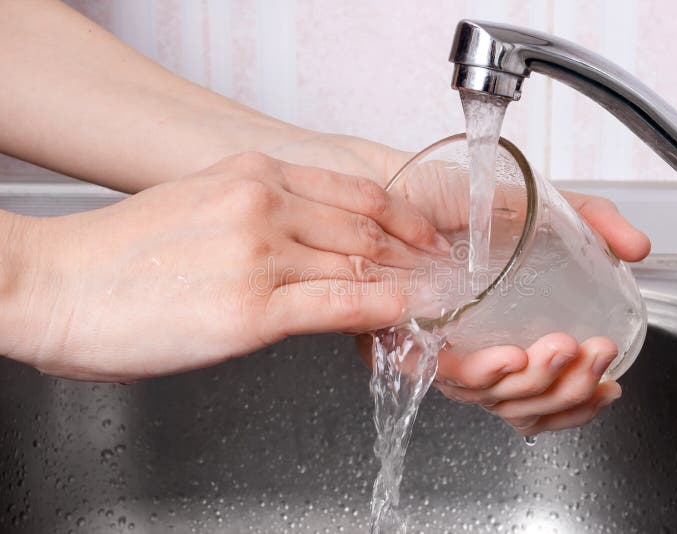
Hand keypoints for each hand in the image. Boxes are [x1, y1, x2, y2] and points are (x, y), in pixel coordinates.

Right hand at [0, 152, 449, 381]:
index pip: (355, 192)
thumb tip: (308, 242)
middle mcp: (262, 203)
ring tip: (430, 297)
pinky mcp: (252, 309)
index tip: (423, 236)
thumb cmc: (117, 254)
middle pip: (367, 227)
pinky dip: (380, 309)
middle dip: (412, 252)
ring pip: (360, 265)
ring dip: (403, 282)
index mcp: (251, 174)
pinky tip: (401, 315)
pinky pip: (340, 305)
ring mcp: (260, 254)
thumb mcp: (200, 207)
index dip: (402, 217)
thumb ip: (258, 215)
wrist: (53, 282)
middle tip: (440, 270)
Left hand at [351, 142, 650, 435]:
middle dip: (565, 388)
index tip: (610, 387)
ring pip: (485, 397)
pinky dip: (477, 372)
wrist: (395, 178)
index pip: (539, 397)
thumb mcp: (533, 208)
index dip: (578, 404)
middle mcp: (467, 353)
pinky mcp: (398, 338)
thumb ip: (590, 223)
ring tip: (561, 350)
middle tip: (593, 354)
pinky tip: (509, 358)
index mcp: (498, 338)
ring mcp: (435, 348)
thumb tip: (639, 248)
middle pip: (519, 403)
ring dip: (532, 381)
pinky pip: (436, 375)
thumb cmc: (452, 201)